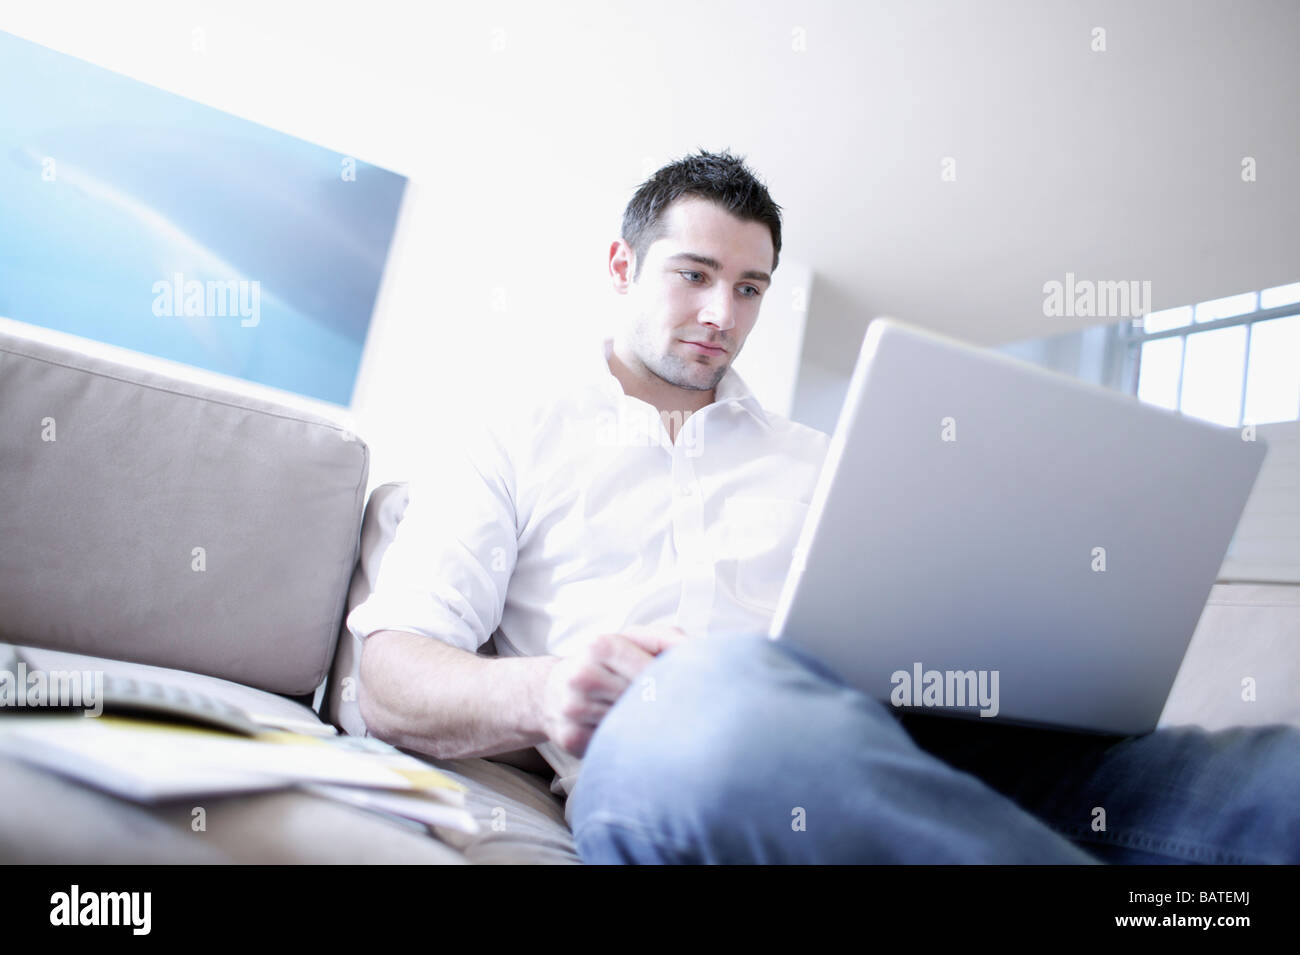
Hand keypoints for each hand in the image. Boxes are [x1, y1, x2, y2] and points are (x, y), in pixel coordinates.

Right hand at [541, 624, 686, 757]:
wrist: (550, 691)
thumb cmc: (603, 664)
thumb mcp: (632, 640)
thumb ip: (667, 639)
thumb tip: (702, 652)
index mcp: (602, 645)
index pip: (649, 671)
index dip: (672, 684)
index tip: (687, 694)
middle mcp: (583, 675)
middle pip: (640, 700)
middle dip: (660, 707)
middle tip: (674, 713)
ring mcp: (573, 708)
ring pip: (627, 726)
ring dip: (644, 728)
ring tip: (647, 721)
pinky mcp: (569, 738)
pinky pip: (611, 746)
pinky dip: (623, 743)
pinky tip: (622, 735)